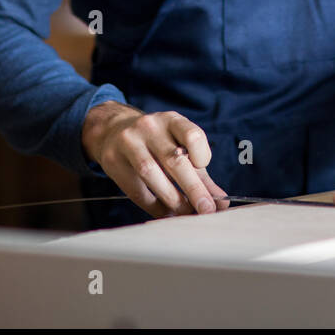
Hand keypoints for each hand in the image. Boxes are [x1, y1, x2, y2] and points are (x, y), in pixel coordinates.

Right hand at [82, 101, 230, 218]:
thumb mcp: (178, 147)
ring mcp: (129, 141)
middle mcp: (150, 127)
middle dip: (193, 189)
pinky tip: (166, 213)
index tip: (203, 169)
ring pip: (151, 174)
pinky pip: (136, 189)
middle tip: (206, 209)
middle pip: (174, 159)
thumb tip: (221, 202)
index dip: (202, 155)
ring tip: (186, 213)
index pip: (193, 135)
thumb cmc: (155, 142)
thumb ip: (200, 174)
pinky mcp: (113, 160)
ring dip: (172, 199)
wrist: (113, 130)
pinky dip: (154, 206)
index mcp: (171, 120)